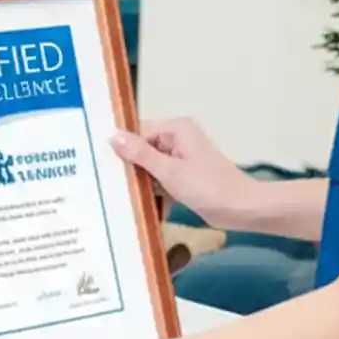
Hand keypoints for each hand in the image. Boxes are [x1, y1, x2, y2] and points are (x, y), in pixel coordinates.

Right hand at [111, 118, 253, 228]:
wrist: (241, 209)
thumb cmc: (208, 187)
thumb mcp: (169, 171)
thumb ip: (140, 154)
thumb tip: (112, 136)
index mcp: (176, 129)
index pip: (138, 132)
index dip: (120, 147)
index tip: (98, 162)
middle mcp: (178, 138)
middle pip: (142, 148)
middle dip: (128, 165)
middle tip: (102, 181)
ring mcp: (181, 158)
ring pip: (149, 165)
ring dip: (139, 180)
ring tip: (114, 193)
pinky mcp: (183, 176)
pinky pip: (159, 177)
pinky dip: (151, 189)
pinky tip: (135, 202)